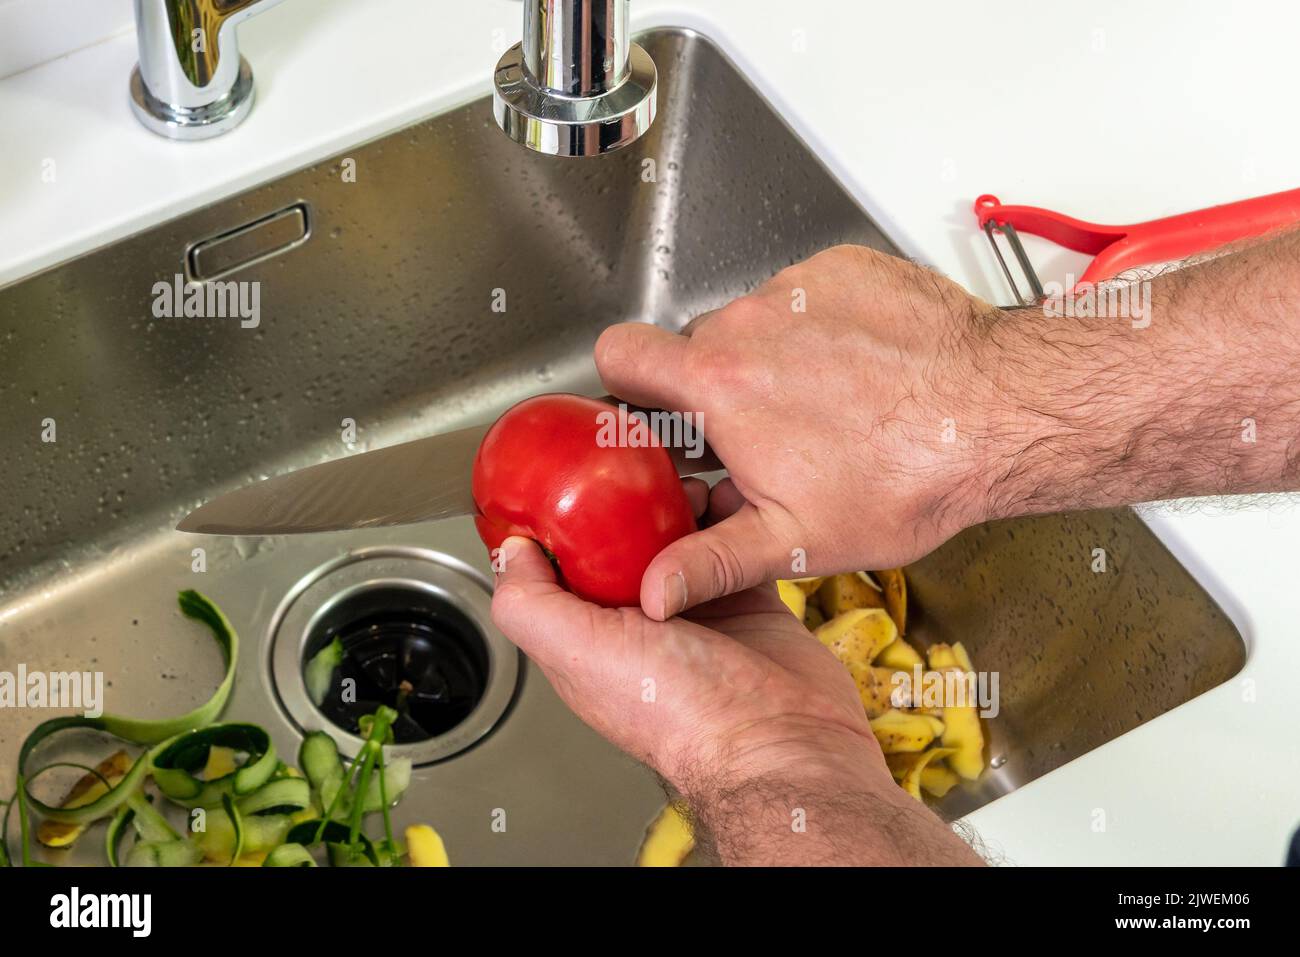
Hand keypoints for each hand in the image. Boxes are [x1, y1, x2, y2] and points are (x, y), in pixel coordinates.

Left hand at [489, 481, 980, 865]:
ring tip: (682, 473)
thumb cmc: (683, 713)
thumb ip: (530, 604)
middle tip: (630, 462)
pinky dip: (730, 515)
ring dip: (679, 502)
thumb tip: (506, 553)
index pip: (557, 570)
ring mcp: (695, 612)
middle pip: (619, 545)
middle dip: (622, 502)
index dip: (552, 525)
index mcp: (590, 639)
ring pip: (677, 538)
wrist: (780, 739)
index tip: (556, 477)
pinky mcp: (746, 599)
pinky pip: (733, 543)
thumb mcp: (579, 652)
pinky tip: (727, 491)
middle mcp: (639, 625)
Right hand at [595, 244, 997, 618]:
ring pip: (755, 321)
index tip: (649, 407)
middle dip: (715, 385)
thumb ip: (709, 562)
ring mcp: (799, 288)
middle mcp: (749, 323)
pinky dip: (821, 326)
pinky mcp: (845, 268)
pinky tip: (860, 369)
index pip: (620, 352)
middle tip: (762, 432)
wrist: (1001, 411)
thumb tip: (651, 593)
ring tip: (826, 403)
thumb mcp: (796, 541)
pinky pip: (805, 294)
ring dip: (772, 356)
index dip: (623, 380)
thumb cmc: (907, 477)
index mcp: (719, 386)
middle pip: (695, 344)